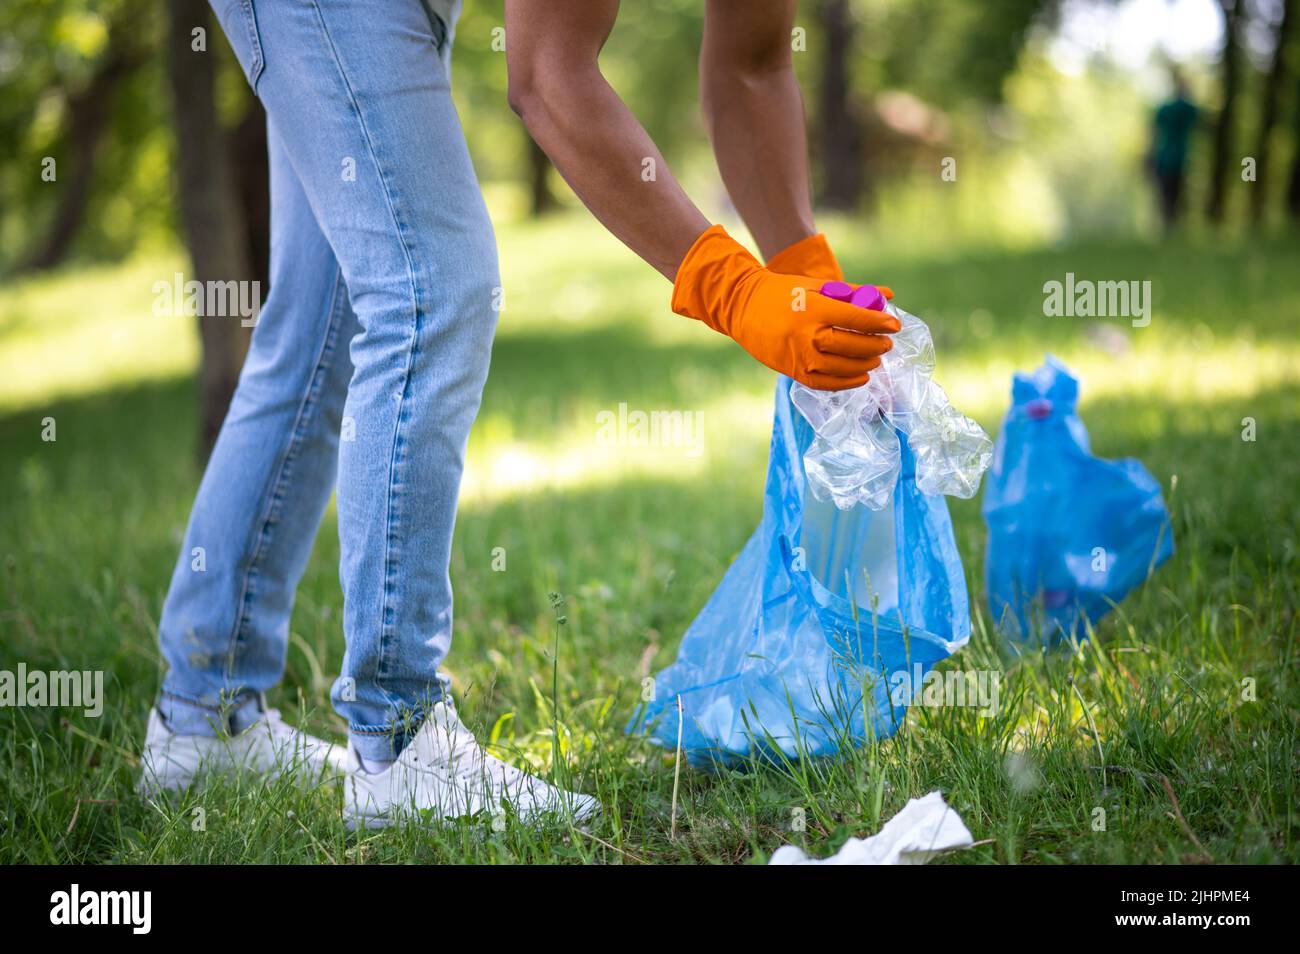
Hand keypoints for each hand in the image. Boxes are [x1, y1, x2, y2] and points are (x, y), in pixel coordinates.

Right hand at [672, 226, 897, 390]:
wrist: (742, 308)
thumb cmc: (781, 293)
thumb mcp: (815, 286)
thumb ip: (851, 292)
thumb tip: (887, 295)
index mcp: (814, 308)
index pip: (856, 318)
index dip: (879, 323)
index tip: (894, 325)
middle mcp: (807, 335)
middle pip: (852, 345)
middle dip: (875, 345)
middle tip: (887, 343)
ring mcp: (799, 356)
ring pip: (842, 367)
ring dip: (865, 365)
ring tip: (876, 359)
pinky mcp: (793, 371)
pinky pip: (826, 382)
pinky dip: (847, 382)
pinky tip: (860, 376)